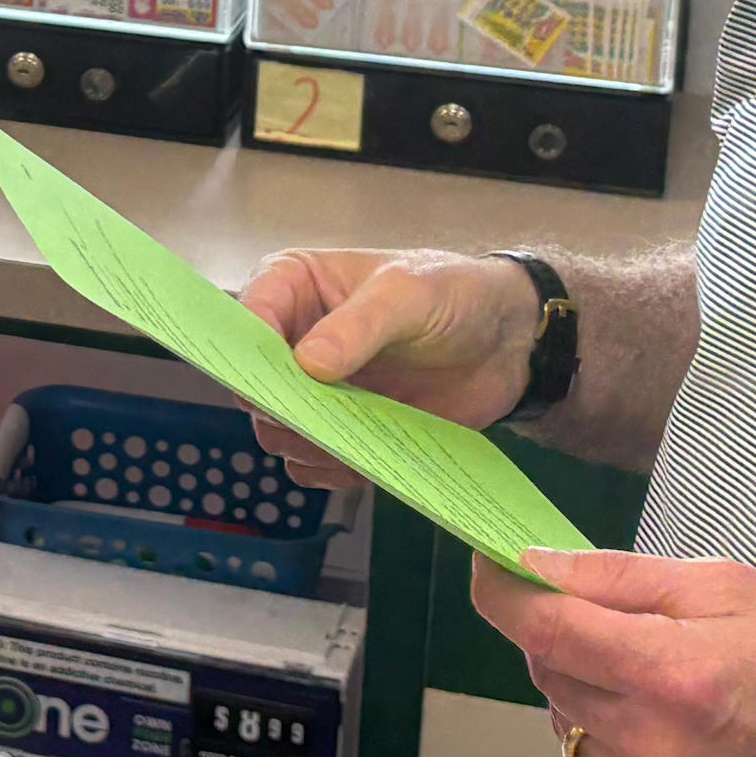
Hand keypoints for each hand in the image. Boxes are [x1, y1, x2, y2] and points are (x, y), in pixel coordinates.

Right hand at [237, 248, 540, 478]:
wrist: (507, 341)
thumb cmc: (455, 293)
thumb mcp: (407, 295)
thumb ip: (358, 326)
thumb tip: (308, 365)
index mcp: (297, 286)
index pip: (248, 318)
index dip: (249, 353)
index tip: (274, 385)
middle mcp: (296, 339)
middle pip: (255, 386)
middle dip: (280, 409)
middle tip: (322, 420)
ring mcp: (319, 390)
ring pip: (279, 432)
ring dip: (307, 444)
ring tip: (352, 438)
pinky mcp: (345, 429)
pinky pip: (314, 464)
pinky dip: (332, 470)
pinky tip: (365, 459)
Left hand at [471, 547, 755, 756]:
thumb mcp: (726, 586)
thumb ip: (618, 578)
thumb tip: (534, 566)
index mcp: (673, 674)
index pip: (544, 629)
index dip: (503, 592)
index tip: (491, 567)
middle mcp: (657, 748)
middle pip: (551, 674)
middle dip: (563, 635)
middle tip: (619, 617)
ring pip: (573, 724)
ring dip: (593, 689)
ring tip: (670, 677)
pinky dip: (626, 738)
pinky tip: (688, 728)